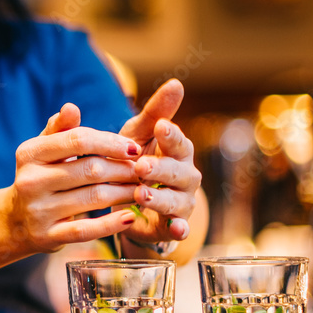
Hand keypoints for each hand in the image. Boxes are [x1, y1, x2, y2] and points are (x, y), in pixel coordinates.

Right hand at [7, 103, 141, 253]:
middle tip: (144, 171)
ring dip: (124, 193)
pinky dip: (111, 224)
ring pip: (93, 198)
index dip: (111, 142)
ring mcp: (38, 211)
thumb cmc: (40, 177)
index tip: (135, 148)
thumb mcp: (43, 151)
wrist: (15, 220)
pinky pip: (86, 230)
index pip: (78, 140)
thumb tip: (71, 108)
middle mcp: (30, 181)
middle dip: (123, 169)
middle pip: (91, 169)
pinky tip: (129, 217)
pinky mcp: (47, 236)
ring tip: (142, 190)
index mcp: (29, 153)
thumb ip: (60, 129)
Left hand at [120, 79, 201, 242]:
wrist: (128, 202)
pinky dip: (179, 230)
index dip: (171, 135)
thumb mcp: (137, 136)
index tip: (160, 127)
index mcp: (177, 152)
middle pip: (179, 172)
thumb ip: (154, 113)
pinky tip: (175, 229)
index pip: (178, 141)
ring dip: (161, 199)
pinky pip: (179, 229)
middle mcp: (185, 176)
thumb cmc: (133, 160)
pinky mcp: (172, 226)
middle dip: (160, 169)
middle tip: (140, 166)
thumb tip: (177, 83)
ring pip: (178, 201)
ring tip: (141, 194)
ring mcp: (181, 202)